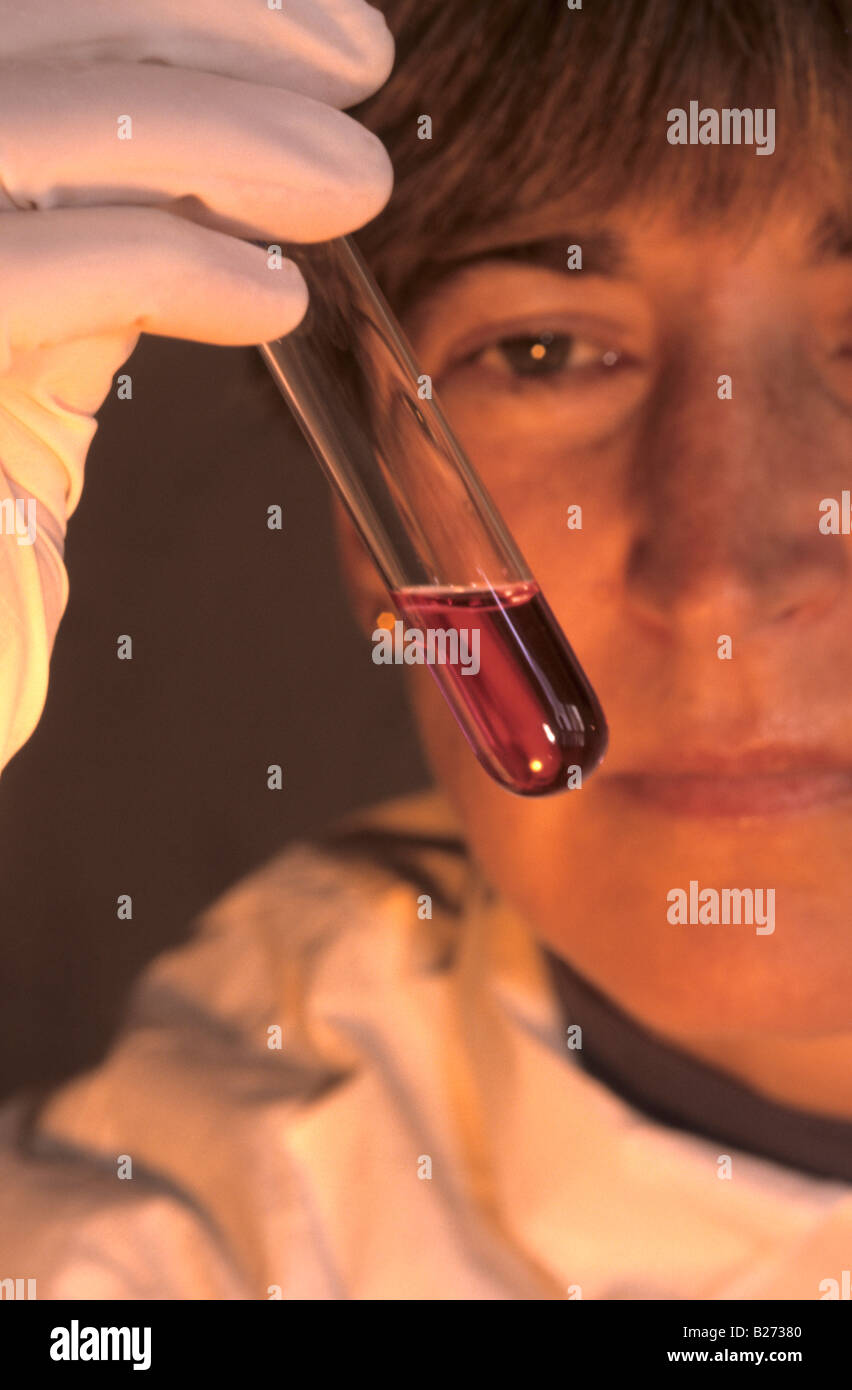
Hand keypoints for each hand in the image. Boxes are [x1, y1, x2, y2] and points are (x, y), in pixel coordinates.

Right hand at [0, 0, 393, 770]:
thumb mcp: (51, 291)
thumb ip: (111, 195)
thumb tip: (252, 124)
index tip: (332, 27)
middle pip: (42, 19)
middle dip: (227, 27)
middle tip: (361, 77)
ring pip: (51, 124)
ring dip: (233, 135)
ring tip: (353, 179)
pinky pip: (44, 274)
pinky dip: (181, 270)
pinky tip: (273, 296)